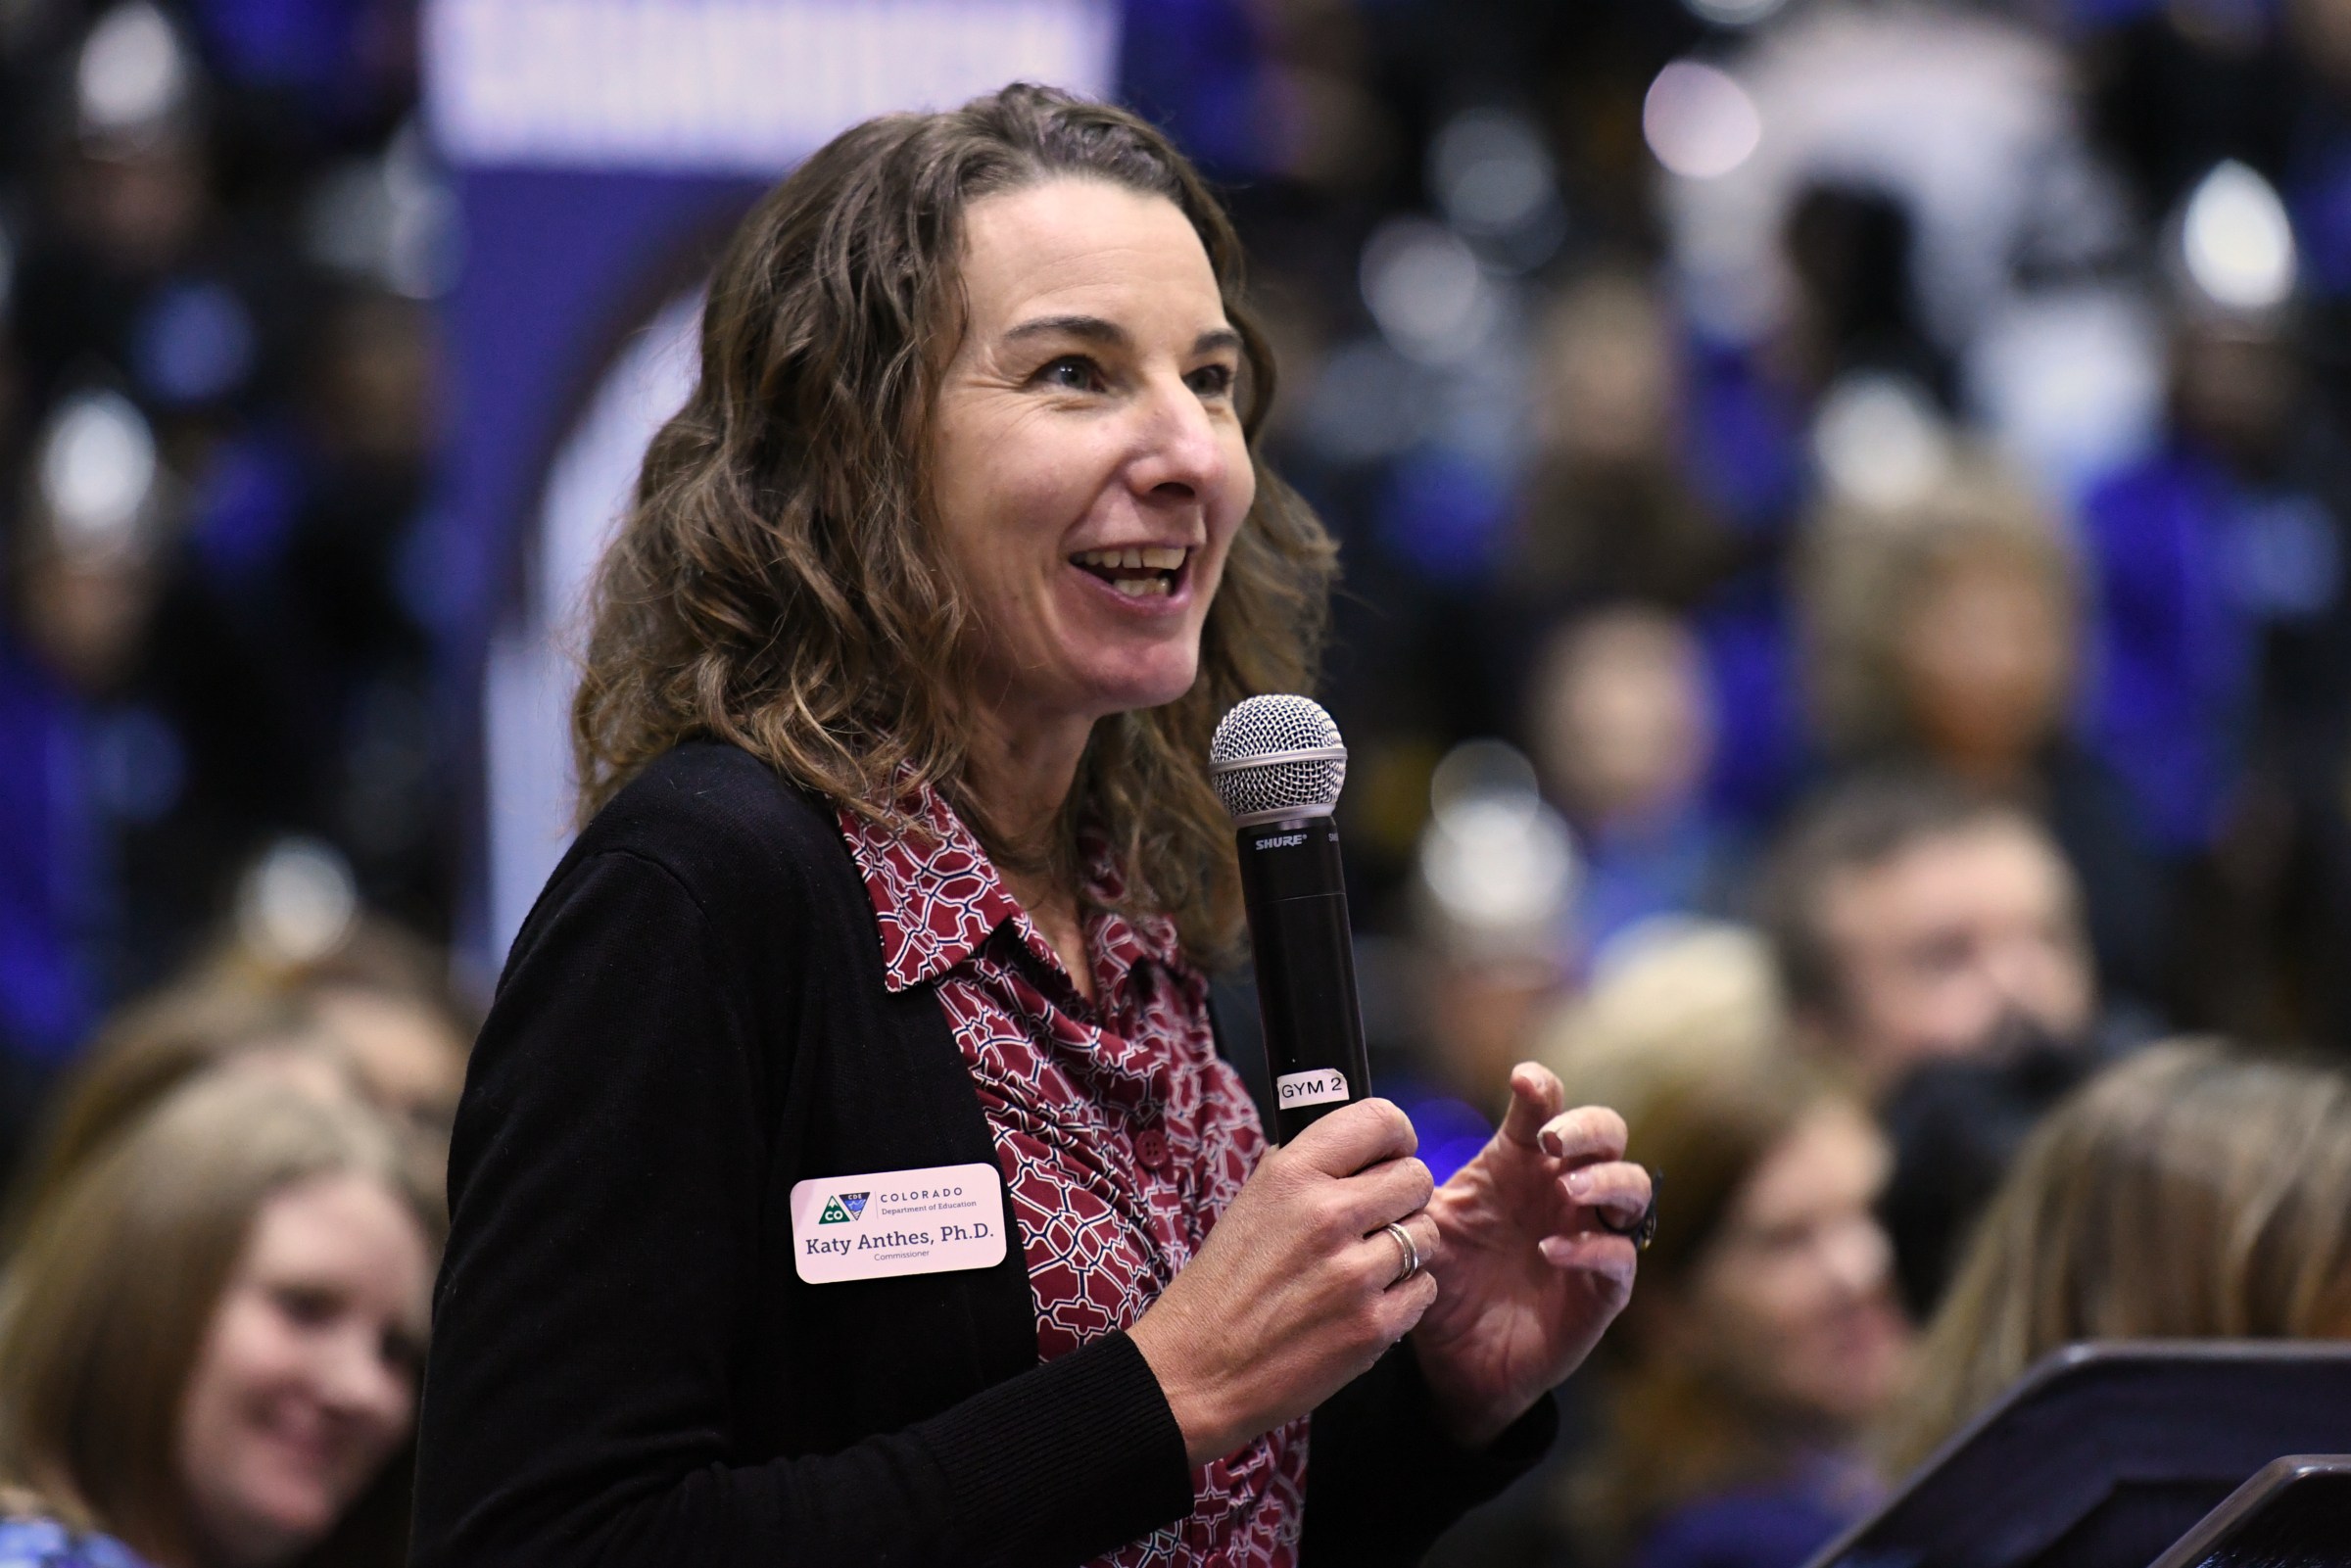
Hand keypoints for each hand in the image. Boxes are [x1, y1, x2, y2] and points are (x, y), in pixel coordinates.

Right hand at [1128, 1099, 1440, 1465]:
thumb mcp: (1250, 1205)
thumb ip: (1304, 1172)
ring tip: (1366, 1264)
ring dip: (1406, 1248)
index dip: (1396, 1136)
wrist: (1196, 1372)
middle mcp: (1327, 1215)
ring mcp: (1353, 1273)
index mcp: (1292, 1175)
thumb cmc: (1220, 1289)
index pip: (1380, 1120)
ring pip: (1427, 1234)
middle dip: (1405, 1196)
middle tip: (1381, 1217)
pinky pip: (1425, 1287)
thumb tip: (1355, 1148)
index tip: (1391, 1153)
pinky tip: (1367, 1301)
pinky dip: (1405, 1294)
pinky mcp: (1372, 1327)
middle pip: (1417, 1177)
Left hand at [1410, 1063, 1650, 1447]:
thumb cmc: (1446, 1279)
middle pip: (1607, 1134)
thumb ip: (1418, 1186)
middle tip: (1554, 1139)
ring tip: (1567, 1188)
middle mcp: (1564, 1190)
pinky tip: (1552, 1249)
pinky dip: (1591, 1247)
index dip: (1542, 1087)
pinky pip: (1619, 1256)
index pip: (1545, 1109)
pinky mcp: (1603, 1288)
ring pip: (1632, 1188)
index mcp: (1521, 1164)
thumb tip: (1393, 1145)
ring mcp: (1591, 1235)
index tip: (1522, 1079)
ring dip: (1605, 1180)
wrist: (1455, 1359)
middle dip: (1588, 1127)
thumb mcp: (1427, 1226)